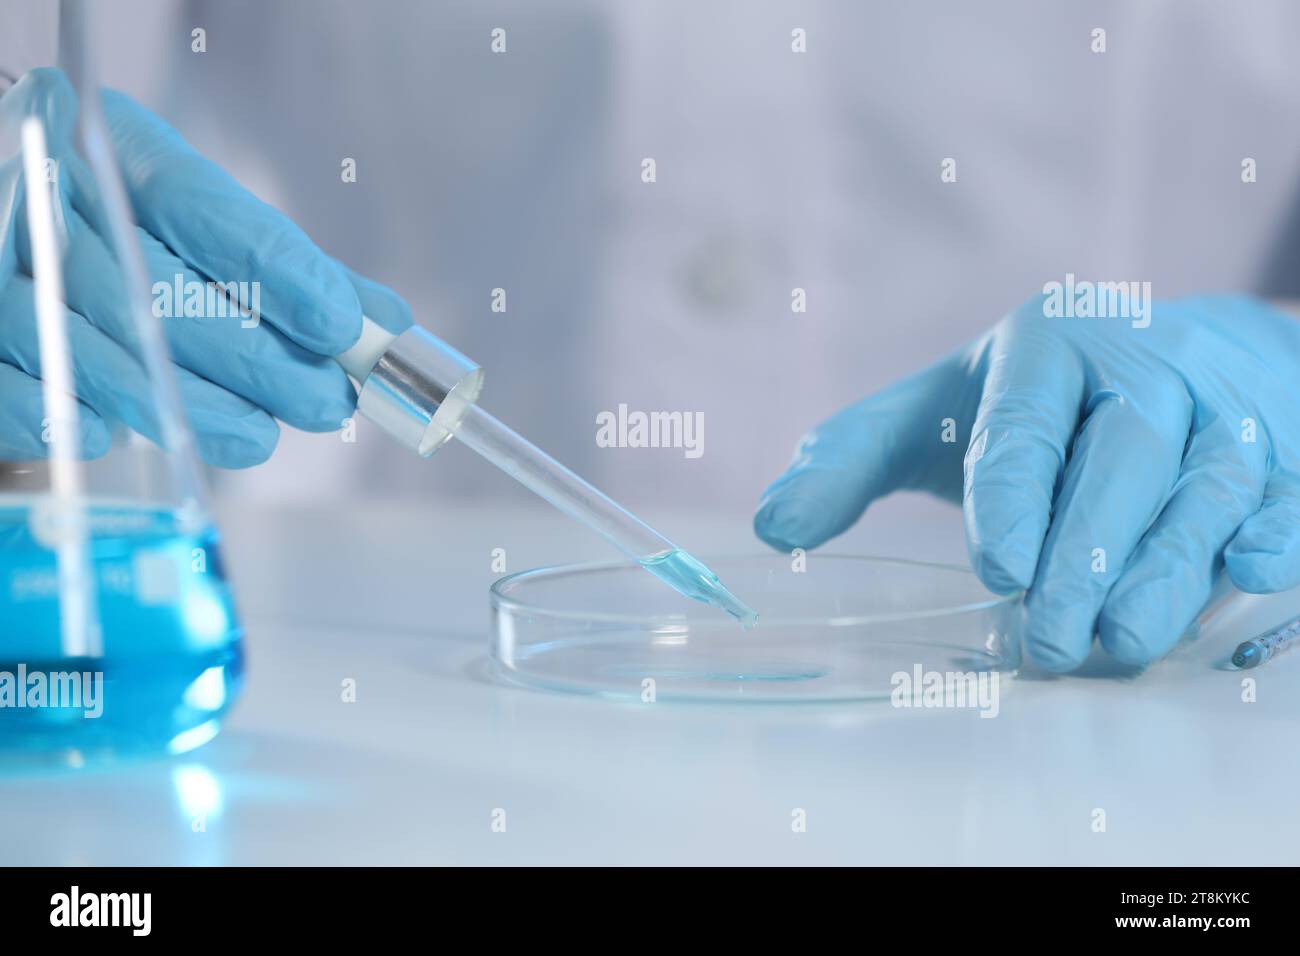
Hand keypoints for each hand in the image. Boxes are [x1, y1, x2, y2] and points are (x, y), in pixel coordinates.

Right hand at [0, 68, 410, 465]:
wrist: (23, 238)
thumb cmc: (131, 239)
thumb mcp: (206, 232)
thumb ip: (293, 274)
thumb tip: (385, 324)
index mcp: (112, 149)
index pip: (199, 202)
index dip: (276, 268)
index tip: (340, 326)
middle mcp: (44, 194)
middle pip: (151, 282)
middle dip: (250, 354)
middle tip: (321, 400)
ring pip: (86, 338)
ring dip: (179, 399)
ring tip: (256, 435)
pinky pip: (8, 382)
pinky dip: (61, 414)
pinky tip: (119, 437)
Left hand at [754, 293, 1299, 670]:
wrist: (1174, 351)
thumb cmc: (1036, 400)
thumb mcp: (939, 410)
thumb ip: (852, 459)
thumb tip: (772, 525)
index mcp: (1050, 344)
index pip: (1028, 421)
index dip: (1016, 493)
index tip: (999, 566)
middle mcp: (1144, 362)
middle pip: (1124, 458)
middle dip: (1087, 554)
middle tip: (1050, 639)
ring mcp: (1224, 401)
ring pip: (1207, 484)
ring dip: (1170, 568)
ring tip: (1123, 644)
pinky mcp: (1287, 444)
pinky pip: (1290, 491)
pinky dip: (1277, 532)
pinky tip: (1249, 574)